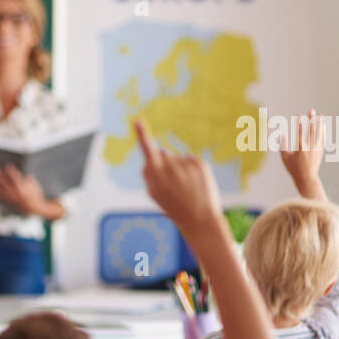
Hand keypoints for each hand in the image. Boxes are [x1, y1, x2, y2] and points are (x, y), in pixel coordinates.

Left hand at [0, 164, 63, 217]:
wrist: (34, 208)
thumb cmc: (35, 195)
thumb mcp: (34, 185)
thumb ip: (28, 178)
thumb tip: (24, 174)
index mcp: (24, 189)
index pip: (17, 179)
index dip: (12, 172)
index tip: (7, 165)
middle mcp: (17, 193)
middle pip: (7, 183)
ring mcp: (12, 197)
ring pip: (2, 189)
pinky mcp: (9, 200)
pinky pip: (0, 196)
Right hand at [135, 118, 222, 239]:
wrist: (201, 219)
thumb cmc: (174, 207)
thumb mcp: (155, 195)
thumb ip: (148, 175)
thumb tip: (149, 159)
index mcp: (158, 177)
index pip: (148, 151)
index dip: (142, 134)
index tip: (137, 120)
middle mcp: (172, 168)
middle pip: (163, 154)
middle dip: (164, 163)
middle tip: (172, 185)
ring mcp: (187, 165)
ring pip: (177, 157)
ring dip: (178, 167)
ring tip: (185, 187)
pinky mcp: (201, 164)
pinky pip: (189, 159)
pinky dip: (190, 168)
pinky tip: (193, 183)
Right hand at [280, 108, 326, 198]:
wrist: (306, 178)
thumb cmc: (293, 168)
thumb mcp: (285, 158)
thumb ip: (283, 146)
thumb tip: (281, 134)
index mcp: (301, 149)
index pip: (300, 133)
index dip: (299, 123)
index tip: (298, 115)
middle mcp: (310, 148)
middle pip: (311, 130)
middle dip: (311, 119)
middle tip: (311, 110)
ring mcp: (317, 149)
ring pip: (319, 133)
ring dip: (319, 123)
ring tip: (319, 114)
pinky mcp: (320, 150)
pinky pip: (323, 139)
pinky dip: (323, 131)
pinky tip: (322, 125)